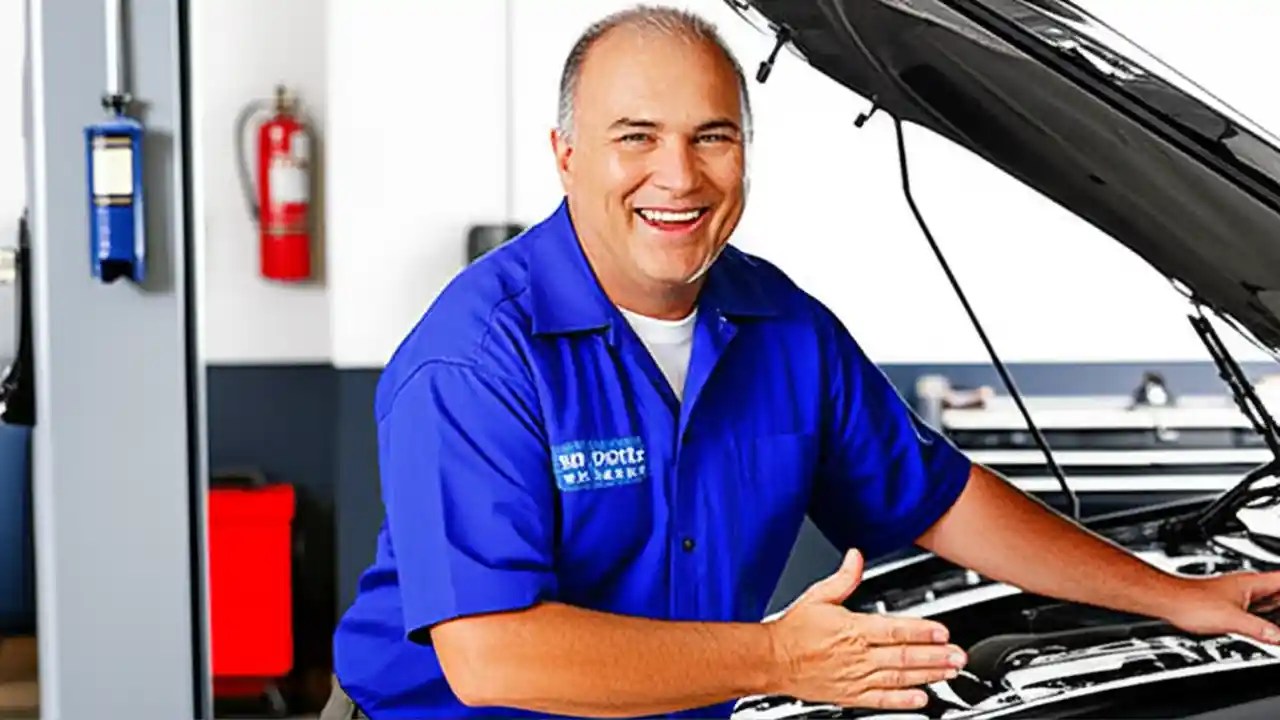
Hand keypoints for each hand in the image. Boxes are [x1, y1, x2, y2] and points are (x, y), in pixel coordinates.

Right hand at [765, 549, 967, 710]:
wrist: (771, 660)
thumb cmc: (793, 631)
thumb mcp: (817, 597)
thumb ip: (842, 578)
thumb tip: (856, 557)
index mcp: (852, 629)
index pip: (894, 630)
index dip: (921, 631)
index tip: (943, 632)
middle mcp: (857, 655)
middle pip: (904, 656)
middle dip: (935, 656)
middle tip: (958, 656)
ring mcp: (855, 677)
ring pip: (898, 678)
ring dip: (927, 676)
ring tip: (948, 673)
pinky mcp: (850, 695)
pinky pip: (881, 700)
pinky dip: (903, 701)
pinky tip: (921, 699)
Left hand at [1162, 571, 1279, 643]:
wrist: (1167, 601)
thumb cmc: (1191, 602)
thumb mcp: (1232, 619)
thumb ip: (1260, 629)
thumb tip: (1279, 636)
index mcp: (1251, 584)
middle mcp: (1245, 587)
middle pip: (1278, 590)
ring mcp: (1236, 595)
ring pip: (1268, 600)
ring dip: (1278, 606)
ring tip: (1279, 616)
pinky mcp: (1227, 605)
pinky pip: (1255, 609)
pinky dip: (1266, 616)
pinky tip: (1267, 625)